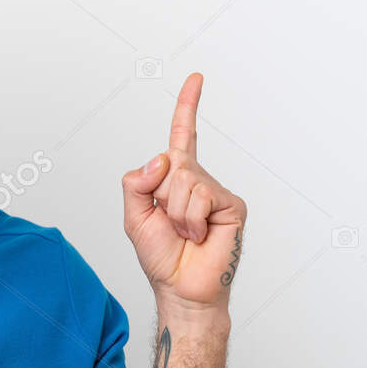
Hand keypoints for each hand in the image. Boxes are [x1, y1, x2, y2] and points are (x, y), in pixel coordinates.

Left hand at [120, 73, 246, 314]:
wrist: (181, 288)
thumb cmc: (161, 257)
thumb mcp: (134, 217)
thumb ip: (136, 183)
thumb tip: (160, 159)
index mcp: (176, 179)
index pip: (182, 136)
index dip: (187, 107)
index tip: (196, 79)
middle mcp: (199, 180)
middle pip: (172, 163)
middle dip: (162, 196)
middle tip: (170, 225)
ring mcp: (217, 192)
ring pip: (185, 180)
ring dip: (175, 213)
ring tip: (185, 234)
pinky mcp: (232, 205)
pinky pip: (201, 196)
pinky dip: (190, 220)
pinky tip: (199, 236)